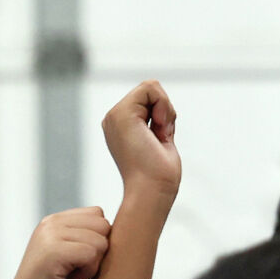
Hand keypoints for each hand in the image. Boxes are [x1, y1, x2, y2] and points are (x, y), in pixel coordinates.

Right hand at [0, 207, 111, 278]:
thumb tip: (128, 228)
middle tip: (72, 269)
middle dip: (97, 251)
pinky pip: (92, 254)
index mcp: (55, 221)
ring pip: (101, 241)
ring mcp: (51, 235)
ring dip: (91, 264)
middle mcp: (51, 223)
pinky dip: (86, 272)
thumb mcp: (71, 255)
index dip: (97, 239)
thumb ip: (88, 236)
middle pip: (103, 225)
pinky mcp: (53, 251)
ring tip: (67, 275)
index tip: (76, 259)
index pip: (98, 215)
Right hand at [102, 80, 180, 203]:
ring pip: (151, 87)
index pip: (149, 98)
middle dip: (166, 111)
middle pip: (150, 90)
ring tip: (158, 136)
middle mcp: (113, 118)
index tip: (162, 138)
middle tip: (161, 138)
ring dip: (166, 111)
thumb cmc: (160, 175)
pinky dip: (163, 106)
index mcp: (121, 125)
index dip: (165, 114)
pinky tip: (158, 129)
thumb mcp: (160, 140)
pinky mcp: (121, 114)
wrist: (152, 191)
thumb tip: (162, 111)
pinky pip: (150, 88)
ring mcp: (114, 116)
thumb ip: (156, 123)